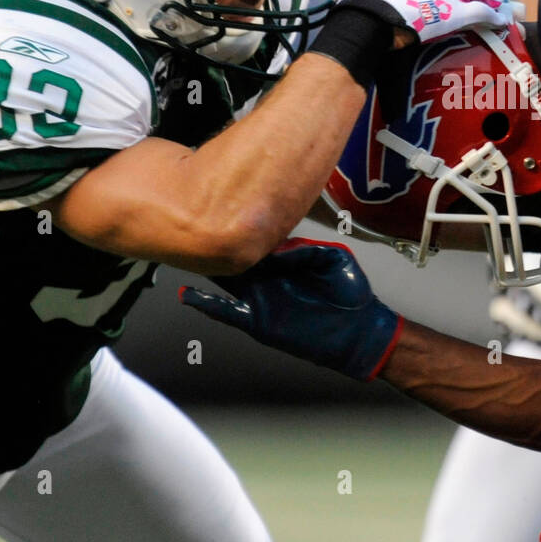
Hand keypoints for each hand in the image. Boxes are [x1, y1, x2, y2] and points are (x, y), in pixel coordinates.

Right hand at [179, 239, 402, 380]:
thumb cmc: (351, 294)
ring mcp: (259, 298)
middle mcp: (268, 276)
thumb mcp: (335, 259)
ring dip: (207, 268)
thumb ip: (308, 248)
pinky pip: (226, 312)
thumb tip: (279, 246)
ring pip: (225, 279)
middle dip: (220, 242)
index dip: (244, 225)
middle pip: (236, 256)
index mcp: (285, 259)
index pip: (258, 238)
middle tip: (197, 225)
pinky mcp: (257, 320)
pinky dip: (206, 304)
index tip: (227, 209)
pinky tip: (188, 293)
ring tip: (183, 252)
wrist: (357, 332)